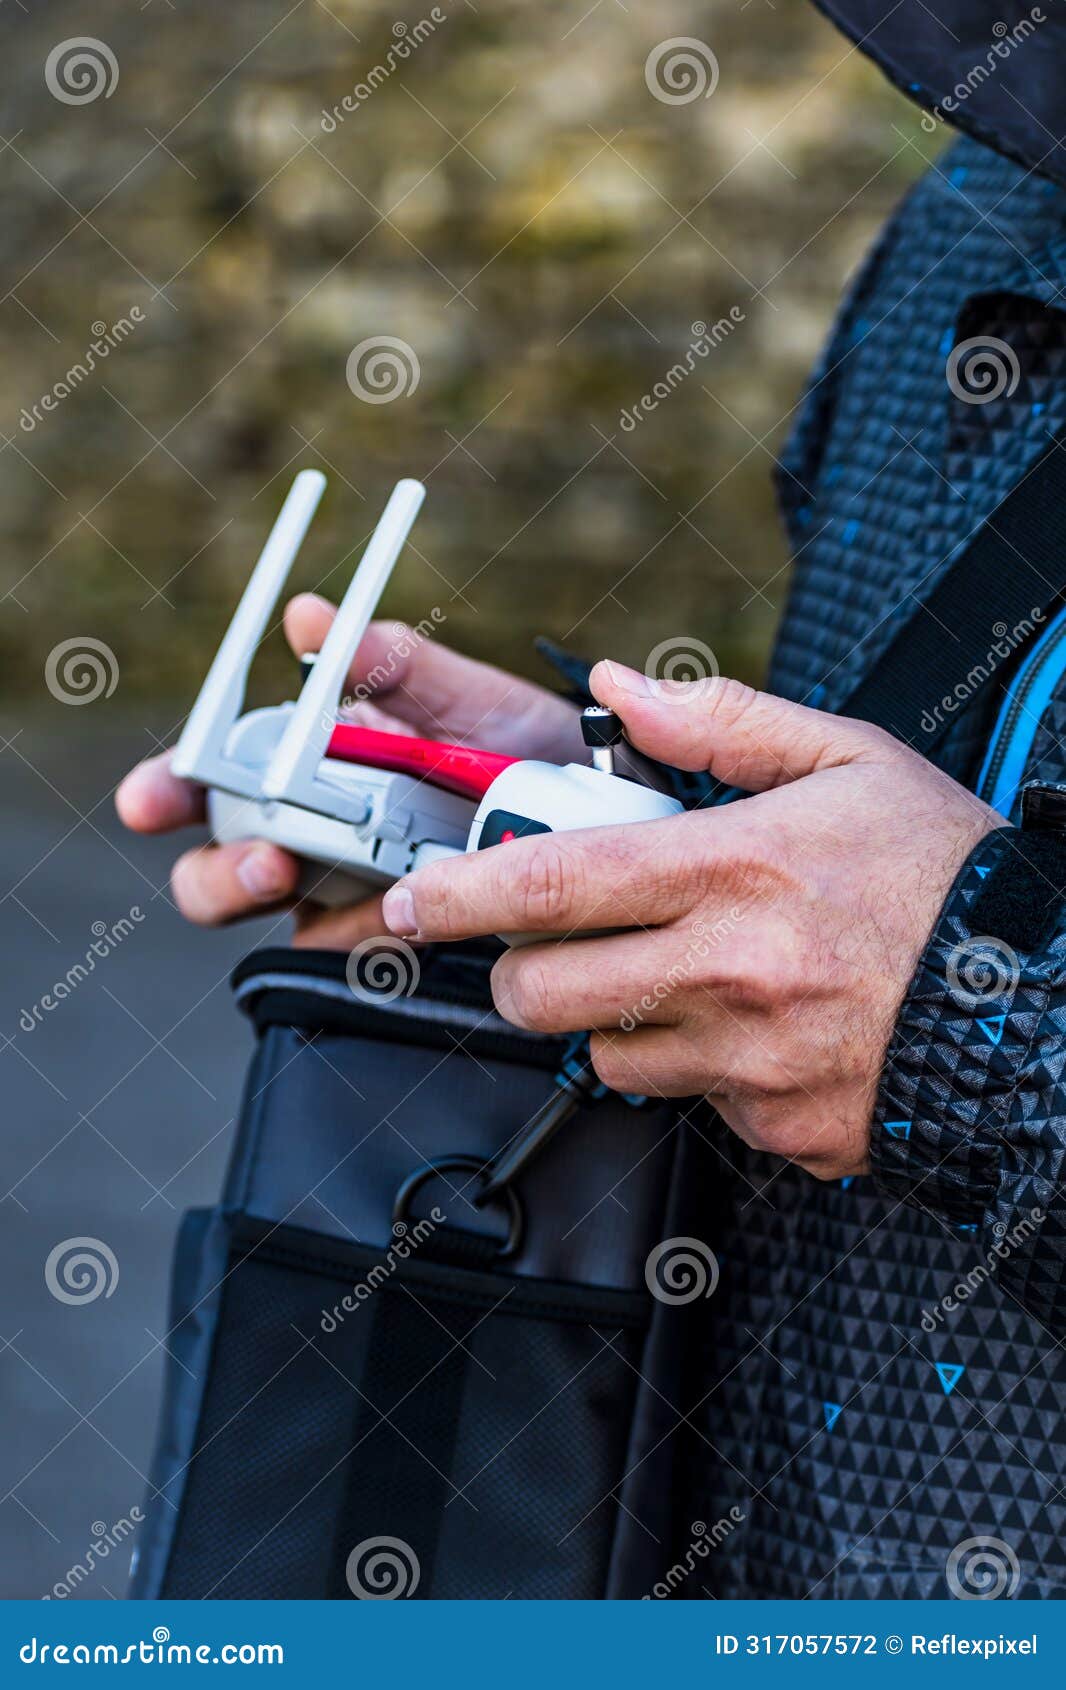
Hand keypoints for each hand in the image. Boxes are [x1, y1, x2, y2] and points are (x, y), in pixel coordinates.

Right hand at [116, 594, 584, 948]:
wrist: (606, 808)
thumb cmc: (521, 740)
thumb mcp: (465, 697)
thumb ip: (394, 665)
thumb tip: (311, 617)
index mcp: (304, 761)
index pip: (210, 777)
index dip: (167, 789)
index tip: (152, 799)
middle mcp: (311, 831)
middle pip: (220, 867)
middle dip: (220, 872)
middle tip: (265, 860)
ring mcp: (347, 894)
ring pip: (276, 921)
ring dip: (293, 910)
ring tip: (330, 887)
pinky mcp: (392, 944)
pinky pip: (355, 957)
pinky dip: (366, 941)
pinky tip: (399, 921)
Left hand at [380, 664, 1000, 1177]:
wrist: (1038, 999)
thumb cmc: (944, 873)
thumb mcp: (848, 760)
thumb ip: (721, 723)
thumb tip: (621, 690)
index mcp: (736, 869)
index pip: (558, 883)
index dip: (464, 893)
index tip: (416, 899)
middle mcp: (731, 972)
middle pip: (546, 993)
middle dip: (517, 971)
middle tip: (544, 946)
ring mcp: (752, 1062)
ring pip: (606, 1059)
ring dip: (611, 1021)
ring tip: (681, 976)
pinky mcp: (776, 1126)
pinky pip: (689, 1106)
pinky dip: (696, 1069)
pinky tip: (754, 1028)